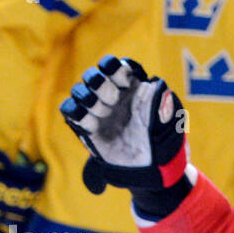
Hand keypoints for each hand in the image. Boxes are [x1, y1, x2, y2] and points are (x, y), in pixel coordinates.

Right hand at [60, 56, 191, 211]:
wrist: (150, 166)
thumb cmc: (159, 138)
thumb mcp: (164, 118)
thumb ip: (159, 99)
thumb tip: (153, 83)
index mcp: (129, 87)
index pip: (113, 66)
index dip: (113, 68)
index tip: (123, 81)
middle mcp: (110, 96)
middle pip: (93, 76)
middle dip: (100, 84)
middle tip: (112, 100)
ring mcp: (97, 110)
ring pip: (79, 91)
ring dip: (89, 98)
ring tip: (102, 113)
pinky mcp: (86, 126)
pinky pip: (69, 110)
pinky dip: (75, 112)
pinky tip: (91, 123)